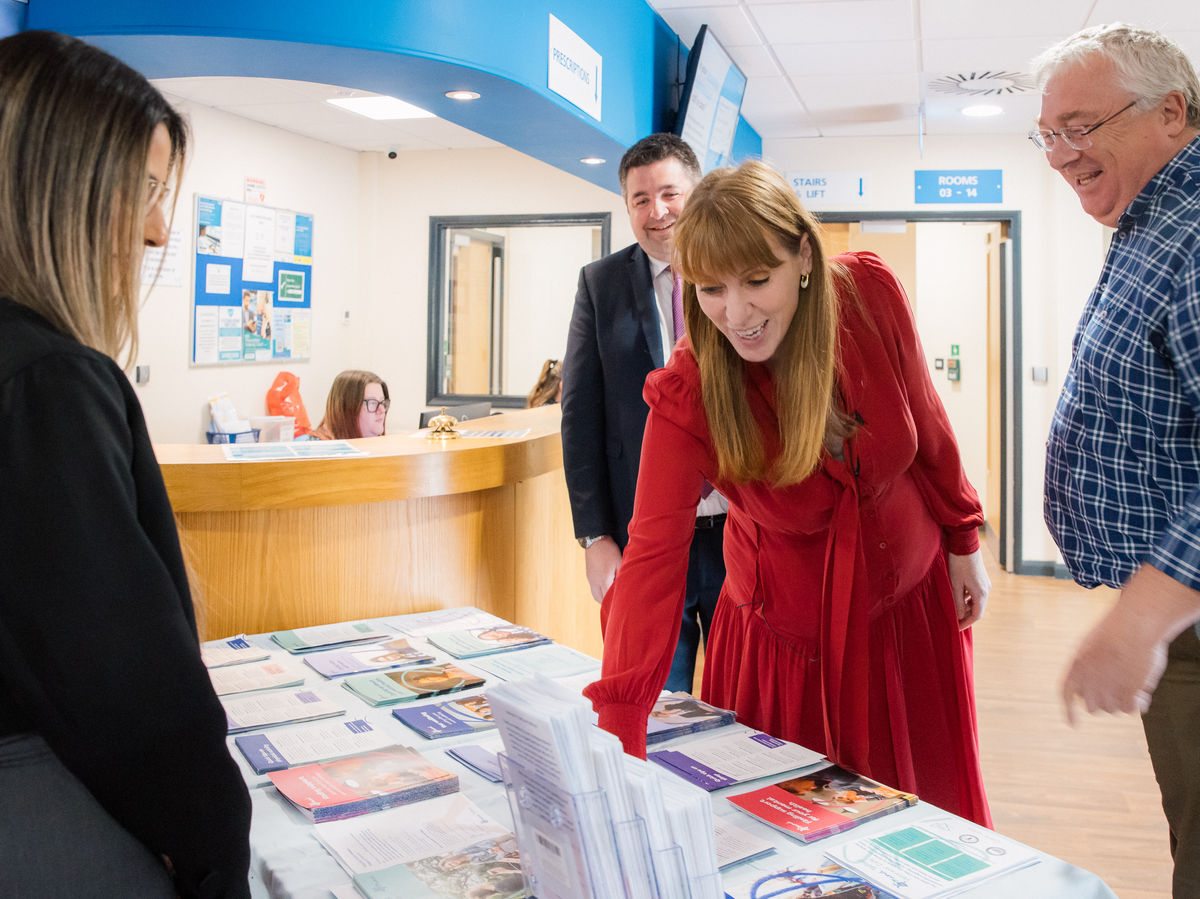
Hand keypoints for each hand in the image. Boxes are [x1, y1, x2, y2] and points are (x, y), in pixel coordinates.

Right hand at [584, 537, 621, 603]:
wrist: (595, 540)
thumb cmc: (609, 550)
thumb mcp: (619, 562)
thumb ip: (622, 575)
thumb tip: (626, 587)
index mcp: (604, 579)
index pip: (609, 597)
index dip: (615, 603)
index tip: (622, 606)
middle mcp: (595, 582)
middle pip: (601, 599)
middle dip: (608, 603)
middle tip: (617, 605)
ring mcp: (590, 579)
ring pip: (595, 596)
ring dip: (602, 599)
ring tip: (611, 599)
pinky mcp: (589, 576)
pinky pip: (593, 589)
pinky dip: (599, 593)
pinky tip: (606, 589)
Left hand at [947, 549, 988, 628]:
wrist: (965, 544)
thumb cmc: (958, 564)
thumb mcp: (955, 585)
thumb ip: (957, 602)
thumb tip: (959, 616)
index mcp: (980, 593)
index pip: (976, 615)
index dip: (966, 623)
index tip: (956, 628)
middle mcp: (986, 590)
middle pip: (977, 609)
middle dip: (966, 616)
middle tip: (953, 619)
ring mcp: (985, 584)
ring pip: (977, 601)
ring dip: (966, 606)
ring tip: (953, 608)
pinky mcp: (982, 579)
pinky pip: (976, 593)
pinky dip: (968, 598)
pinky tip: (957, 595)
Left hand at [1062, 564, 1199, 724]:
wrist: (1134, 624)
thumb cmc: (1118, 629)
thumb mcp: (1094, 644)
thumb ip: (1091, 665)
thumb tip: (1093, 687)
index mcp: (1076, 666)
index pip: (1067, 694)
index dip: (1069, 710)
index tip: (1073, 725)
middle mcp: (1087, 681)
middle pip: (1093, 706)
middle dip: (1106, 702)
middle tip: (1121, 692)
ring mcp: (1105, 689)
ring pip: (1112, 709)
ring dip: (1124, 701)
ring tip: (1137, 685)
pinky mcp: (1125, 694)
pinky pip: (1129, 709)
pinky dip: (1137, 704)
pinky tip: (1144, 695)